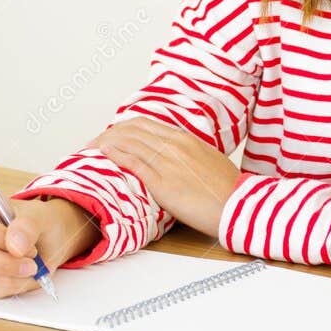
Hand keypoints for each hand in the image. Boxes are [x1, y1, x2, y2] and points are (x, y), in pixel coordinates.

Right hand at [0, 194, 99, 298]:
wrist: (44, 239)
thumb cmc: (38, 223)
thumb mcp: (41, 217)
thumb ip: (28, 226)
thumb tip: (15, 244)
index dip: (6, 242)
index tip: (30, 247)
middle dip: (8, 264)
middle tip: (33, 264)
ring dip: (13, 278)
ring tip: (30, 267)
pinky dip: (11, 287)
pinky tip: (21, 275)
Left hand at [94, 117, 241, 237]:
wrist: (240, 206)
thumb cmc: (228, 189)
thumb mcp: (208, 161)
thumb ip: (188, 154)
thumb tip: (176, 157)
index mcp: (185, 139)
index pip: (144, 124)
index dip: (123, 128)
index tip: (111, 135)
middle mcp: (174, 145)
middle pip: (132, 129)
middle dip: (109, 133)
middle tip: (93, 142)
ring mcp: (168, 162)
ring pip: (129, 142)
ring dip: (105, 143)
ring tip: (90, 148)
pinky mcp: (163, 183)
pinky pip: (133, 162)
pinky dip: (115, 155)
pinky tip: (103, 153)